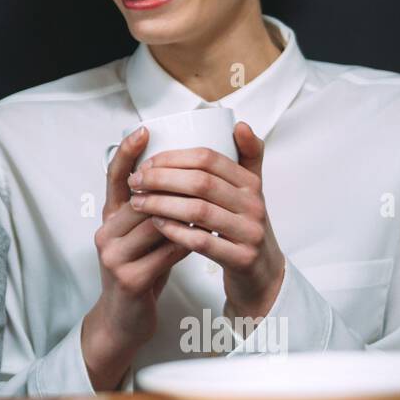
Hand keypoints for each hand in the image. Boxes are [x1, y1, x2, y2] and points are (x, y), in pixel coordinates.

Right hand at [82, 126, 191, 390]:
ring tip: (210, 204)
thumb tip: (181, 176)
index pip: (114, 178)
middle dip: (174, 186)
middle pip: (142, 198)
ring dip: (185, 214)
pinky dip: (187, 242)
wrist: (124, 321)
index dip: (126, 153)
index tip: (143, 130)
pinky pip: (165, 253)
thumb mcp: (143, 237)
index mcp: (109, 219)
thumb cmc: (140, 272)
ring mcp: (113, 256)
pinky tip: (204, 238)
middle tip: (205, 173)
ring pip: (156, 224)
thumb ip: (155, 211)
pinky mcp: (128, 279)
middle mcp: (105, 233)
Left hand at [127, 121, 283, 318]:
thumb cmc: (245, 227)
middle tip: (136, 181)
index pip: (208, 158)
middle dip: (161, 179)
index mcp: (252, 183)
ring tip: (138, 202)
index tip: (146, 163)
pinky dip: (175, 231)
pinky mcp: (241, 259)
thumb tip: (240, 124)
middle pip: (200, 182)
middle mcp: (254, 205)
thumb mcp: (250, 191)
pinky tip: (156, 224)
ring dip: (162, 204)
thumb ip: (247, 158)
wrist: (263, 274)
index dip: (172, 158)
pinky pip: (202, 242)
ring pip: (198, 211)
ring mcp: (250, 233)